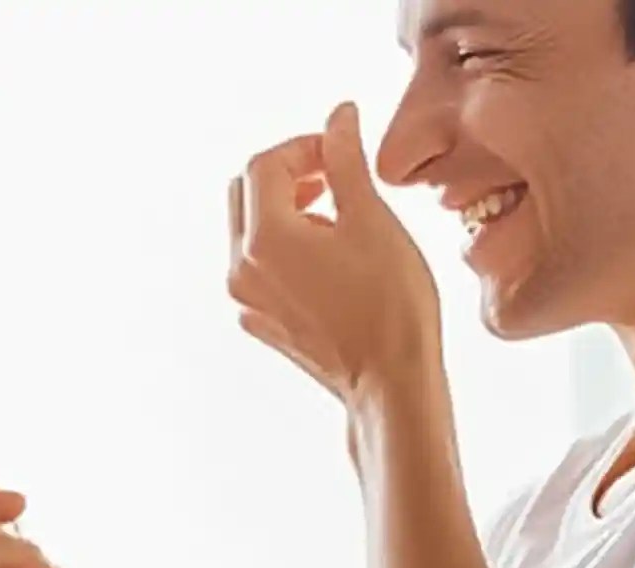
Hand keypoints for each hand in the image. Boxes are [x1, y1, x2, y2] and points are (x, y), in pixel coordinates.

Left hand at [227, 102, 442, 403]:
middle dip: (285, 174)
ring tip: (334, 218)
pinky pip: (257, 269)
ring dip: (283, 210)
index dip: (302, 146)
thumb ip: (345, 161)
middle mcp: (241, 269)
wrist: (392, 383)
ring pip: (248, 231)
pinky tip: (327, 259)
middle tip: (332, 177)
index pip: (264, 164)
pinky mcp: (261, 322)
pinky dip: (283, 250)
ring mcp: (247, 300)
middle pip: (245, 192)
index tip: (339, 151)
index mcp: (264, 238)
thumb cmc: (391, 305)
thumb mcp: (372, 220)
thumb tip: (339, 117)